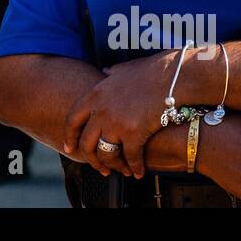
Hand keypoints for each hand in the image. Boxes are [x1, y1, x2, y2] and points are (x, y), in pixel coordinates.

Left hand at [62, 51, 175, 177]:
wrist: (172, 77)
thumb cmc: (150, 72)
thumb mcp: (121, 69)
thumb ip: (110, 74)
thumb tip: (105, 72)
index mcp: (94, 95)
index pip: (72, 120)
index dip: (69, 136)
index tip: (69, 148)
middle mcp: (101, 111)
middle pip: (86, 142)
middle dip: (91, 159)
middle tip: (99, 168)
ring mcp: (116, 123)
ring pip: (105, 154)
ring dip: (113, 166)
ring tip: (122, 170)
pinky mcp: (134, 133)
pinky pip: (131, 158)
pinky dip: (135, 168)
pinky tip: (139, 172)